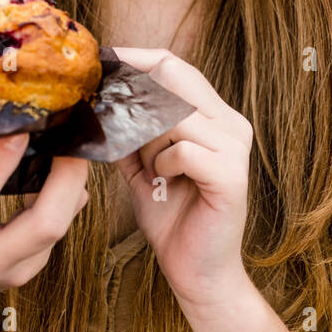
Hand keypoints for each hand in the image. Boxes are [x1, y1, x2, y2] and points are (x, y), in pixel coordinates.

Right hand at [0, 130, 88, 321]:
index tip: (19, 126)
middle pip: (45, 225)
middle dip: (66, 175)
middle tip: (68, 132)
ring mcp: (14, 271)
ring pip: (62, 226)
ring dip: (74, 180)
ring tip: (69, 140)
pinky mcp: (31, 268)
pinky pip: (60, 227)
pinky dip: (67, 193)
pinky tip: (61, 165)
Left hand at [113, 48, 253, 312]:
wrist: (197, 272)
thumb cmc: (170, 216)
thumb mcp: (140, 163)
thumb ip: (128, 130)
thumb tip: (96, 98)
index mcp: (213, 115)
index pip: (174, 65)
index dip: (135, 59)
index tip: (101, 63)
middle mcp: (231, 123)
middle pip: (175, 78)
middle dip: (135, 99)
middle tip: (114, 122)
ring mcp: (236, 147)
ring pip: (174, 114)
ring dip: (147, 141)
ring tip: (150, 168)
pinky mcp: (232, 175)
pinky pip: (183, 149)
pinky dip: (162, 163)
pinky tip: (162, 181)